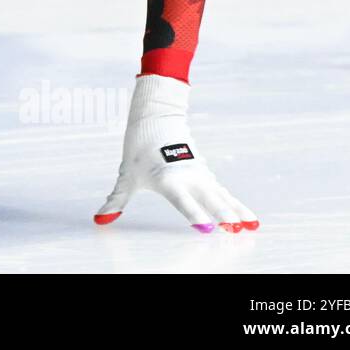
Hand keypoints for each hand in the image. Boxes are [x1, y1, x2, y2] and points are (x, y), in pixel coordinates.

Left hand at [94, 74, 258, 233]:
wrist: (155, 119)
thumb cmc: (138, 150)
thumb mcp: (126, 177)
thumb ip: (116, 201)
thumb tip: (99, 220)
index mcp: (167, 179)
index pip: (183, 200)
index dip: (194, 214)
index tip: (207, 228)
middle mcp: (187, 178)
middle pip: (208, 199)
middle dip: (222, 214)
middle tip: (235, 230)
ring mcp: (199, 175)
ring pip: (220, 196)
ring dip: (236, 211)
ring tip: (250, 227)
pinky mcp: (206, 175)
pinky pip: (223, 193)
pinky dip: (236, 205)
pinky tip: (248, 219)